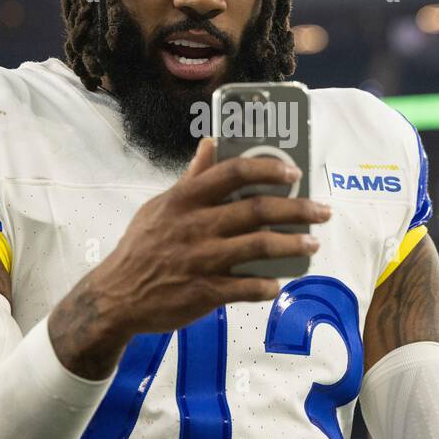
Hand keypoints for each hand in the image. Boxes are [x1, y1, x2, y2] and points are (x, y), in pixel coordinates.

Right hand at [48, 138, 330, 376]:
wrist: (116, 296)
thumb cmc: (142, 247)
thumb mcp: (159, 207)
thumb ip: (191, 178)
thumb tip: (211, 142)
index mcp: (185, 200)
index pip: (232, 173)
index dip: (268, 169)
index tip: (294, 173)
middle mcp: (195, 226)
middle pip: (256, 210)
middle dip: (297, 209)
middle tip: (322, 211)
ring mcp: (200, 260)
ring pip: (258, 246)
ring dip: (292, 244)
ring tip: (312, 244)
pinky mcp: (203, 292)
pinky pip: (245, 288)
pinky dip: (266, 286)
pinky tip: (279, 284)